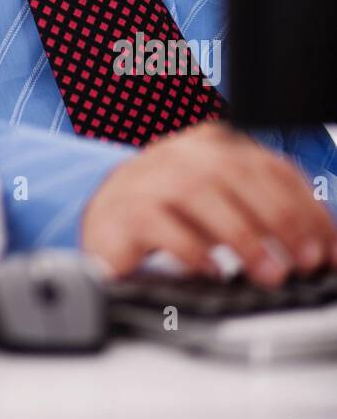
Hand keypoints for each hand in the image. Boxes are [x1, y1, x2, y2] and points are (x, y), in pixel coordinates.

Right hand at [81, 120, 336, 283]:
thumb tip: (312, 242)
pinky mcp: (122, 211)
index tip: (326, 245)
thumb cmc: (168, 216)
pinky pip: (159, 223)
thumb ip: (258, 211)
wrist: (104, 226)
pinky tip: (211, 271)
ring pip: (200, 192)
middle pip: (236, 172)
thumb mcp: (219, 208)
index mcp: (208, 146)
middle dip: (279, 218)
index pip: (265, 164)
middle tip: (304, 259)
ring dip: (242, 236)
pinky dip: (191, 248)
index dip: (303, 204)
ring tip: (268, 272)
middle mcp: (178, 154)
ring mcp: (147, 178)